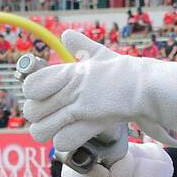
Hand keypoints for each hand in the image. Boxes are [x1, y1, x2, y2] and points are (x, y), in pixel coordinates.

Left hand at [21, 29, 176, 154]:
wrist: (147, 86)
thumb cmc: (126, 72)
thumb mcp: (100, 54)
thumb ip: (81, 45)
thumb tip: (67, 34)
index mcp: (68, 72)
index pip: (29, 85)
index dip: (32, 95)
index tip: (43, 97)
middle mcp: (69, 89)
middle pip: (31, 111)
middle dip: (38, 118)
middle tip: (50, 118)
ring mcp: (78, 107)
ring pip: (40, 130)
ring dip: (48, 133)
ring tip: (57, 131)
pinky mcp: (90, 123)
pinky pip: (62, 141)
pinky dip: (66, 142)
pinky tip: (73, 137)